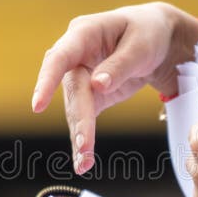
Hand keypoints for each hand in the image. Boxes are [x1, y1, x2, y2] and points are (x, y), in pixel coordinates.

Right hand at [32, 2, 197, 173]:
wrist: (159, 39)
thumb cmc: (148, 33)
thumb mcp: (141, 45)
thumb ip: (120, 64)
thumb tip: (98, 85)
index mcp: (84, 33)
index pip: (59, 57)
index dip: (46, 81)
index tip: (38, 105)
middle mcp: (76, 56)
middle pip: (72, 91)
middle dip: (78, 120)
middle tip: (84, 146)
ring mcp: (81, 76)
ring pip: (75, 109)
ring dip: (79, 136)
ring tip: (84, 163)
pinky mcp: (92, 95)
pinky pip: (84, 119)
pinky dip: (84, 139)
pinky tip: (83, 161)